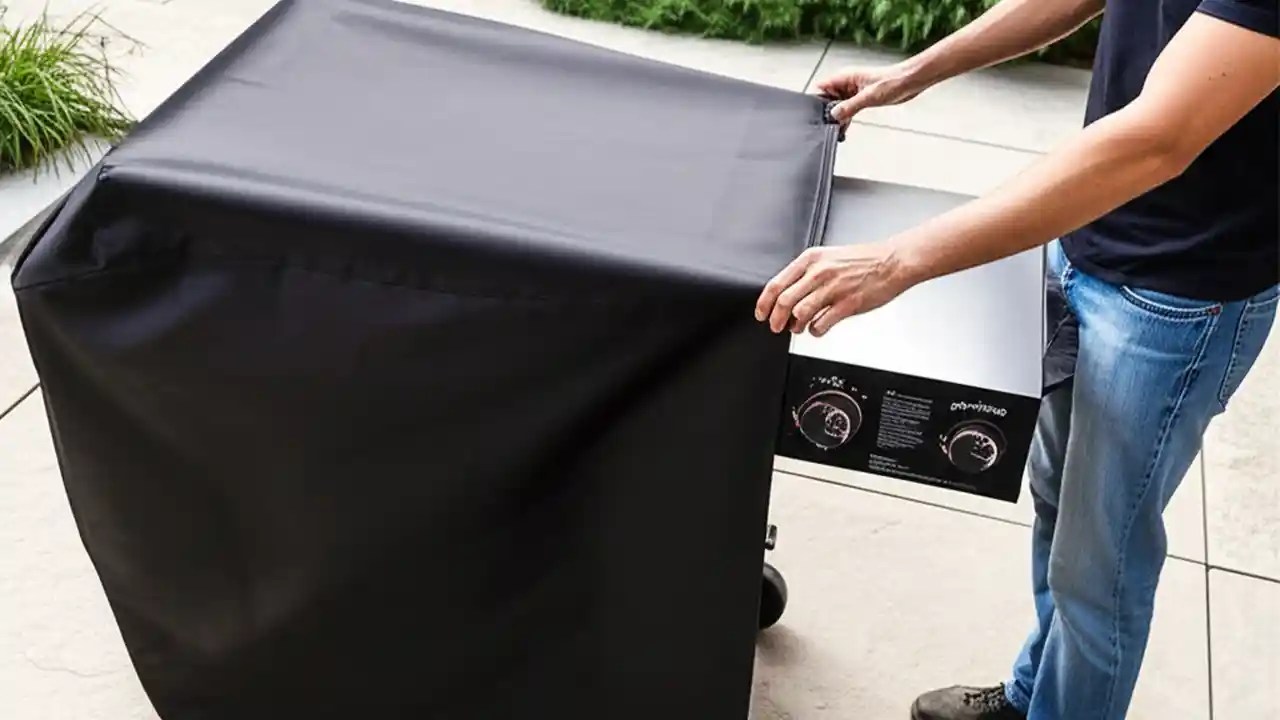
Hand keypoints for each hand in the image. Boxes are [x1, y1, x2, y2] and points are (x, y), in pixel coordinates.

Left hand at [754, 243, 915, 336]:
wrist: (893, 261)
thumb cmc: (864, 260)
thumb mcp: (829, 258)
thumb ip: (808, 273)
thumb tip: (788, 293)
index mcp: (811, 259)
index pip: (776, 284)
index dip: (764, 303)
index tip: (761, 314)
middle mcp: (819, 272)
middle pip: (784, 301)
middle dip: (776, 320)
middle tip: (776, 327)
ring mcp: (833, 289)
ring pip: (800, 313)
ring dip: (796, 326)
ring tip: (800, 328)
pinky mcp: (848, 304)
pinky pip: (822, 324)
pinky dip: (816, 331)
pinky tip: (818, 329)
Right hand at [816, 62, 923, 122]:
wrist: (911, 81)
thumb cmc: (894, 80)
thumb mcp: (869, 96)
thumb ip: (850, 106)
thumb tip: (834, 115)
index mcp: (846, 77)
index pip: (822, 87)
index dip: (816, 99)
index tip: (816, 113)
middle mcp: (848, 83)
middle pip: (827, 98)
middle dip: (826, 111)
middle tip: (827, 125)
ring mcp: (854, 91)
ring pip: (837, 105)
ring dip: (837, 117)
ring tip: (835, 130)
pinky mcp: (862, 98)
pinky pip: (848, 109)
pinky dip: (845, 118)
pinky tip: (844, 129)